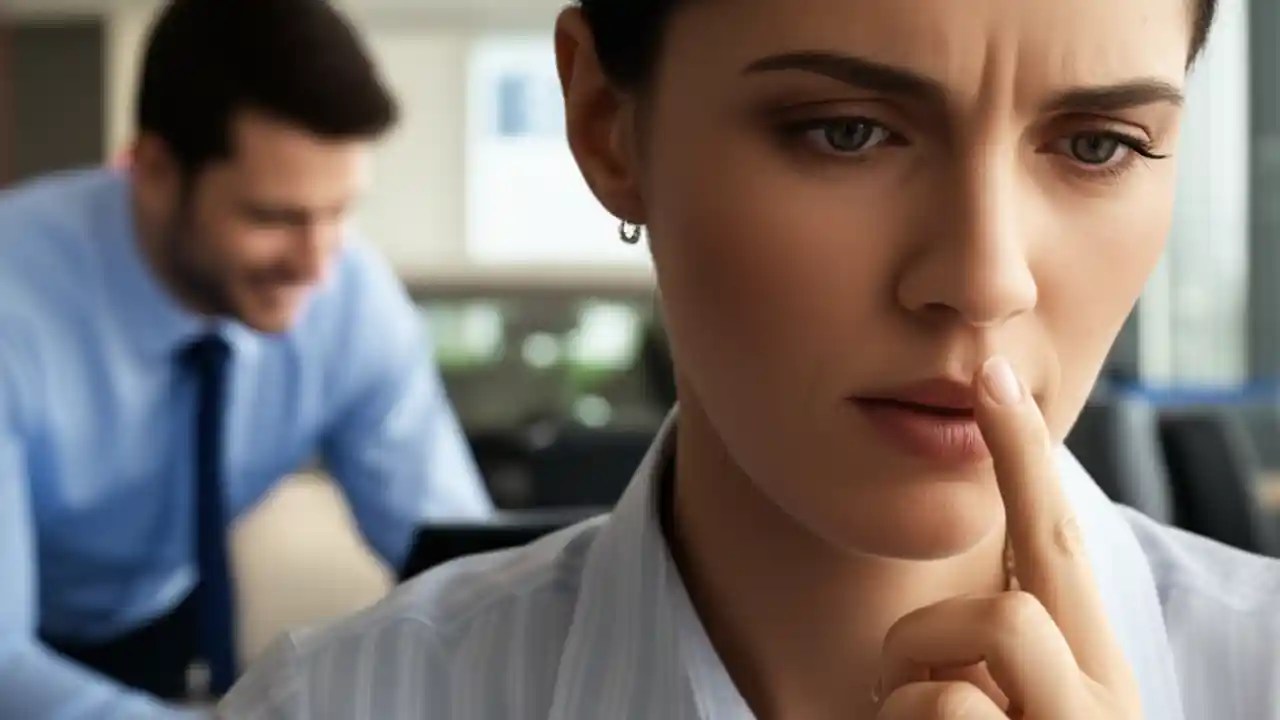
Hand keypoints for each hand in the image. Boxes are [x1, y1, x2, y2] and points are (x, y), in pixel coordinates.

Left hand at [875, 357, 1140, 718]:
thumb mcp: (997, 711)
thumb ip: (982, 656)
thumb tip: (947, 614)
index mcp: (1091, 679)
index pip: (1056, 545)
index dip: (1024, 458)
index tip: (994, 378)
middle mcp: (1100, 705)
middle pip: (1012, 605)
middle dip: (926, 634)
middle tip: (892, 694)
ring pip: (980, 637)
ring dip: (912, 692)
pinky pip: (941, 707)